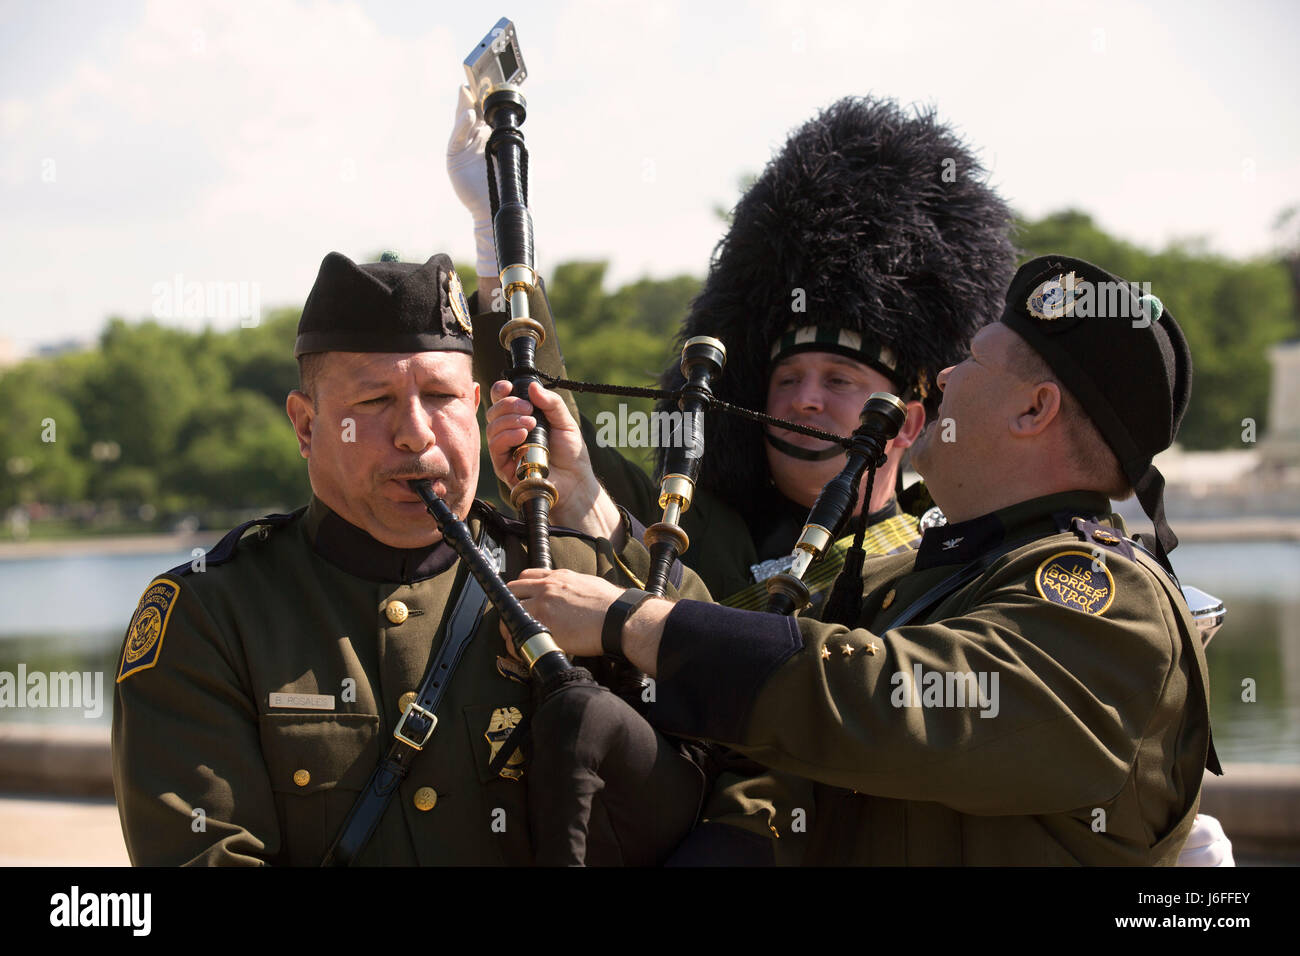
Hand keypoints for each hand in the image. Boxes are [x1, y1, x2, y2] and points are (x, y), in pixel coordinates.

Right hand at [445, 84, 495, 276]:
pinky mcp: (455, 158)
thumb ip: (511, 136)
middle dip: (473, 95)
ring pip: (463, 120)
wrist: (497, 208)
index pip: (487, 112)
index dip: (487, 97)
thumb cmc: (510, 184)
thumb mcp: (514, 155)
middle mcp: (477, 138)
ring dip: (465, 105)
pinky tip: (468, 114)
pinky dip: (461, 125)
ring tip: (468, 91)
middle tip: (475, 77)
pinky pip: (457, 137)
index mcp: (492, 136)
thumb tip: (516, 116)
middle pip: (473, 111)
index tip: (490, 80)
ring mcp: (465, 147)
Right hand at [486, 380, 621, 537]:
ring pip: (492, 427)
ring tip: (530, 424)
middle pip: (494, 411)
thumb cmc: (571, 453)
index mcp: (522, 418)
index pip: (502, 401)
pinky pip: (495, 447)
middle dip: (508, 405)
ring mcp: (506, 449)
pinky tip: (522, 436)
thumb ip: (551, 403)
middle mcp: (510, 432)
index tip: (508, 388)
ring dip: (509, 420)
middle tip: (528, 409)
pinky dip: (507, 437)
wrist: (575, 481)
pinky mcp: (504, 466)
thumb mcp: (565, 422)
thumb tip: (532, 386)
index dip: (500, 391)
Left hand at [504, 568, 622, 658]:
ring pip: (511, 611)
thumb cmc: (610, 604)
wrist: (618, 618)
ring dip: (509, 624)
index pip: (526, 576)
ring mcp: (543, 606)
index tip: (522, 599)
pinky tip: (521, 651)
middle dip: (511, 604)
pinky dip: (516, 643)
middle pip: (512, 590)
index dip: (521, 589)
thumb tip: (572, 592)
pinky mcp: (544, 626)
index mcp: (558, 577)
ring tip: (516, 637)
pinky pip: (519, 634)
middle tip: (515, 619)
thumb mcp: (588, 583)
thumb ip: (572, 585)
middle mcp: (547, 588)